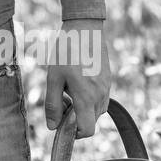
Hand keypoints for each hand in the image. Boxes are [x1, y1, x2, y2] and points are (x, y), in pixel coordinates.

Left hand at [43, 19, 112, 138]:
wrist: (85, 28)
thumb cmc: (66, 51)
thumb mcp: (53, 78)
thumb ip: (52, 104)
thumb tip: (52, 127)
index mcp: (87, 97)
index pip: (87, 131)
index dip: (74, 132)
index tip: (62, 121)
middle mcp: (101, 96)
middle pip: (90, 121)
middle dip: (75, 117)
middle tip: (61, 98)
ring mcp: (107, 88)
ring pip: (95, 111)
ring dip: (82, 107)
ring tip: (68, 88)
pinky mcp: (108, 80)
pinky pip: (99, 98)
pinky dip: (88, 97)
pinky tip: (77, 80)